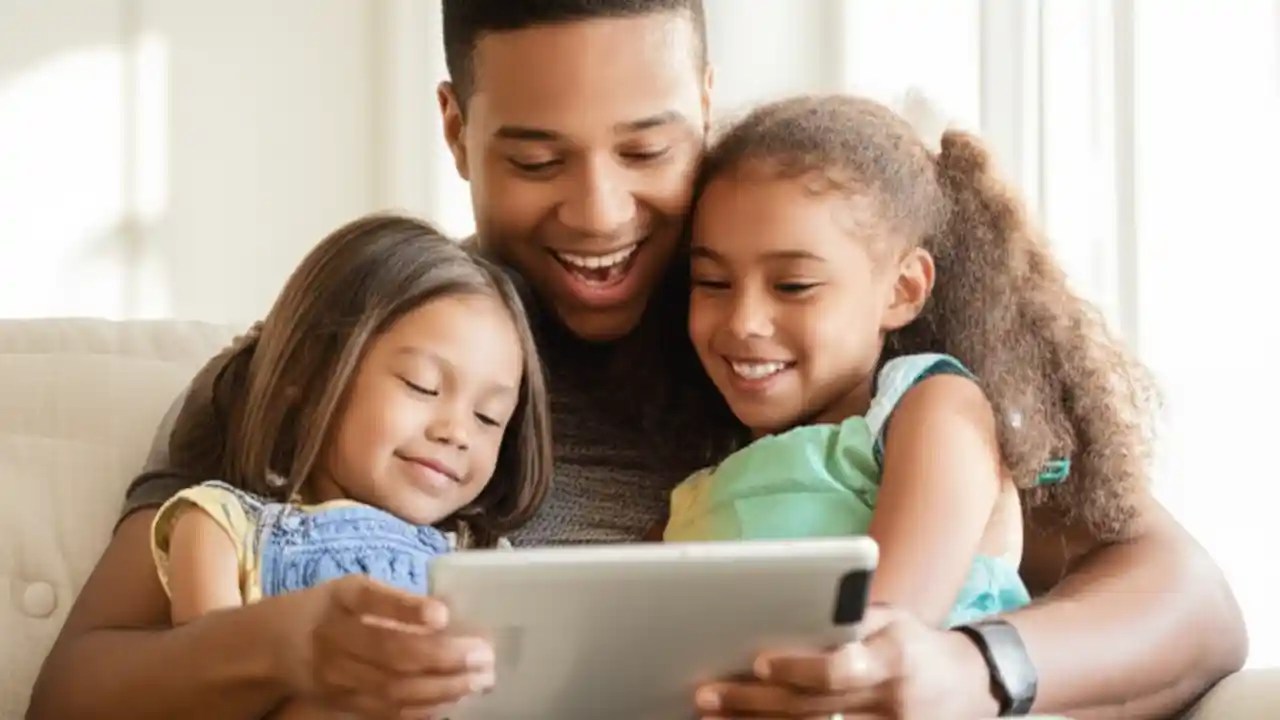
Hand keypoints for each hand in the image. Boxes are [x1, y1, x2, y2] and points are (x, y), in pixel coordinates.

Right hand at [270, 574, 494, 718]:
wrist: (274, 646)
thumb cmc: (330, 609)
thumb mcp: (353, 588)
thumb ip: (395, 599)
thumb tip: (451, 611)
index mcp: (340, 599)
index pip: (370, 599)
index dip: (406, 609)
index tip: (442, 614)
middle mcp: (335, 639)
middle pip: (390, 653)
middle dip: (443, 657)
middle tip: (484, 655)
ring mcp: (337, 677)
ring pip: (393, 689)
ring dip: (442, 688)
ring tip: (479, 680)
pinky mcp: (343, 703)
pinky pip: (386, 711)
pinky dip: (423, 709)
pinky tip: (454, 701)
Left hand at [694, 606, 999, 718]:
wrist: (975, 688)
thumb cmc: (917, 645)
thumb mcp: (892, 619)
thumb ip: (847, 619)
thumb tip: (786, 610)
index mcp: (895, 657)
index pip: (841, 669)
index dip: (799, 668)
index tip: (758, 660)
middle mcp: (892, 701)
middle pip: (813, 710)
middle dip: (754, 702)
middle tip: (706, 695)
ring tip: (715, 717)